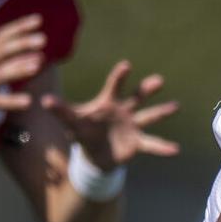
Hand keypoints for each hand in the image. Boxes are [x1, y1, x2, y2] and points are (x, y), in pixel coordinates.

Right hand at [0, 14, 47, 134]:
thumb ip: (11, 63)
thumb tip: (40, 57)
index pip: (2, 36)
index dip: (19, 26)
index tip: (38, 20)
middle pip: (2, 50)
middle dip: (22, 43)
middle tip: (43, 39)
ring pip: (0, 73)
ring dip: (19, 68)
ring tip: (37, 65)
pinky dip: (12, 100)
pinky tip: (28, 101)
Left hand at [40, 59, 179, 171]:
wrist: (93, 156)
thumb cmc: (83, 131)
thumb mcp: (71, 121)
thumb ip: (61, 110)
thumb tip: (44, 100)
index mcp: (109, 102)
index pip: (114, 86)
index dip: (120, 76)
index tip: (127, 65)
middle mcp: (124, 110)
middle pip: (137, 97)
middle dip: (147, 89)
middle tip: (158, 81)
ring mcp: (133, 126)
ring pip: (149, 116)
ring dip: (162, 112)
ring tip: (175, 105)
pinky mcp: (137, 143)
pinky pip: (152, 144)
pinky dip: (163, 147)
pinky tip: (176, 149)